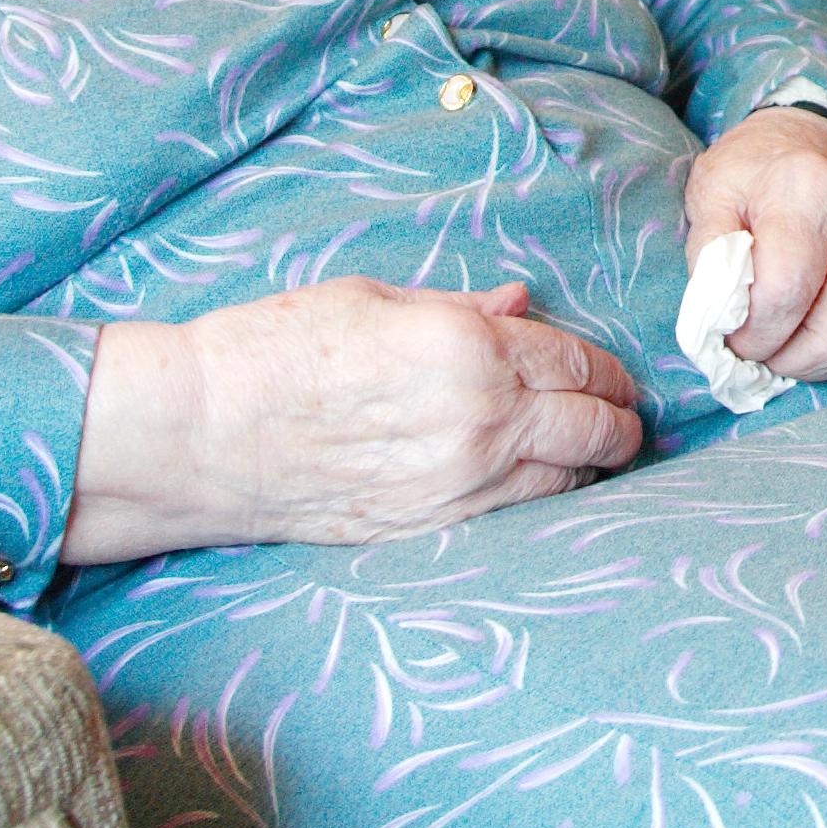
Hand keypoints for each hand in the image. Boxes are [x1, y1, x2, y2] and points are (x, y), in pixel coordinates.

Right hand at [60, 278, 643, 560]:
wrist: (203, 434)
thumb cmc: (275, 349)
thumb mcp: (373, 300)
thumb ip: (461, 307)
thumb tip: (520, 305)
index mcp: (469, 347)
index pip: (578, 361)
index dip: (608, 369)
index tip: (615, 375)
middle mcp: (480, 420)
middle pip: (595, 428)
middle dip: (620, 420)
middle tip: (623, 417)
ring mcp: (459, 484)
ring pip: (568, 482)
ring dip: (590, 466)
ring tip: (594, 454)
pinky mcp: (431, 528)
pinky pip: (519, 516)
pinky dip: (545, 498)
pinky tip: (542, 486)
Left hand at [684, 107, 826, 380]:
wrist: (806, 153)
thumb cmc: (750, 182)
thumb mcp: (710, 198)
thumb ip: (709, 257)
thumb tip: (721, 319)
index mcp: (809, 191)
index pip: (784, 293)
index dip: (750, 334)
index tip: (730, 331)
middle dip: (788, 360)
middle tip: (758, 343)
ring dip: (814, 361)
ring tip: (786, 332)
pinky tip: (818, 322)